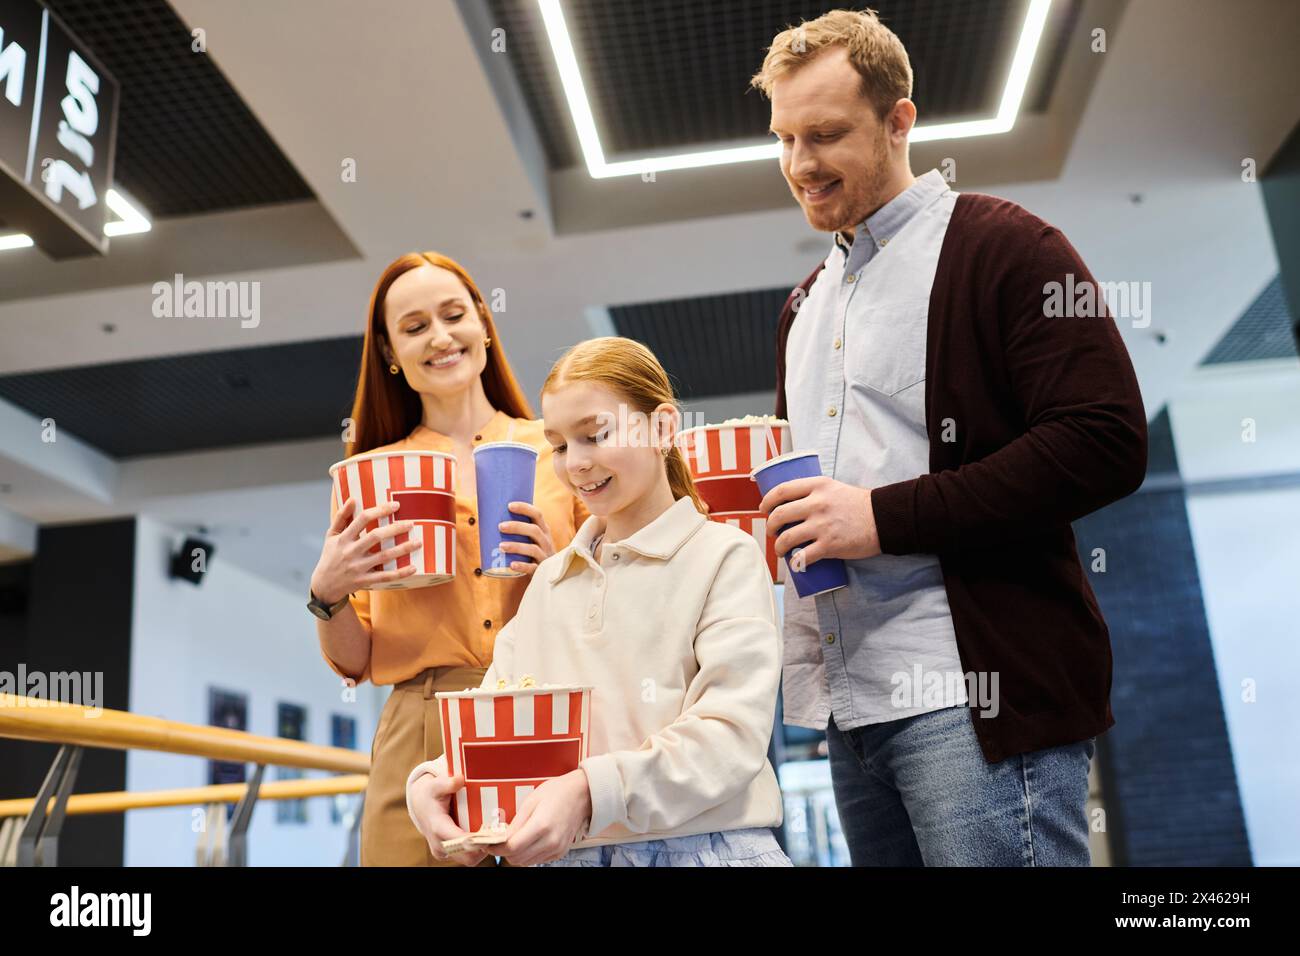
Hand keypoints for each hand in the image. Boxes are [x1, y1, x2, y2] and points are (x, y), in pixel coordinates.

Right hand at [310, 498, 422, 603]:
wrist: (324, 585)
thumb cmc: (330, 556)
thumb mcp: (331, 536)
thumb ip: (341, 517)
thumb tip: (353, 499)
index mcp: (344, 538)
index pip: (363, 519)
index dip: (380, 510)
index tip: (396, 505)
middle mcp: (351, 552)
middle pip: (375, 536)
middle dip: (395, 528)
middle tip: (411, 523)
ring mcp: (358, 567)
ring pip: (383, 557)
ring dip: (403, 549)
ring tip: (418, 542)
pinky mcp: (364, 581)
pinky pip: (385, 577)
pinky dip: (400, 573)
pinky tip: (414, 567)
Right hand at [407, 771, 490, 866]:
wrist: (420, 806)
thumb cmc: (431, 794)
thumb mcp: (437, 784)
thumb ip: (448, 783)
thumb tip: (460, 779)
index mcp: (438, 827)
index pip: (461, 841)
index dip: (479, 840)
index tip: (496, 834)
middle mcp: (439, 844)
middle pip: (468, 856)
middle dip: (485, 848)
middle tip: (500, 834)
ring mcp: (443, 852)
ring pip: (469, 859)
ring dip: (483, 850)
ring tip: (495, 835)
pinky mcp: (448, 854)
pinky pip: (466, 858)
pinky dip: (477, 851)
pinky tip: (486, 837)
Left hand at [495, 501, 556, 576]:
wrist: (546, 575)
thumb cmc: (531, 552)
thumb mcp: (530, 539)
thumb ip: (516, 530)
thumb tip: (487, 517)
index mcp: (543, 530)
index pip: (537, 514)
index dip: (525, 508)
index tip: (509, 505)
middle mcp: (546, 541)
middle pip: (534, 530)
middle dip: (517, 527)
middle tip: (500, 526)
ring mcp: (544, 556)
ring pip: (532, 549)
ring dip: (516, 546)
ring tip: (501, 546)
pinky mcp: (540, 570)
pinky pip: (532, 568)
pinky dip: (522, 566)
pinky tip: (511, 565)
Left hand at [498, 769, 591, 866]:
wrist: (581, 794)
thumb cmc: (556, 793)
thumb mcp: (530, 802)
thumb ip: (515, 824)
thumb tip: (499, 839)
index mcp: (542, 825)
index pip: (511, 848)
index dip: (495, 848)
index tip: (487, 844)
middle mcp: (551, 841)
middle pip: (516, 859)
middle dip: (504, 852)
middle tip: (498, 841)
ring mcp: (557, 849)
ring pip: (525, 863)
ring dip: (516, 855)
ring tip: (514, 839)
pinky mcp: (560, 852)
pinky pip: (537, 860)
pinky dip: (528, 855)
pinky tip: (529, 841)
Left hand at [757, 476, 880, 565]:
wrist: (883, 519)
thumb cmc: (858, 504)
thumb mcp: (834, 488)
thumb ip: (815, 493)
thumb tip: (793, 503)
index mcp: (817, 486)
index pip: (781, 490)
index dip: (767, 501)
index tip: (764, 509)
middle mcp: (817, 504)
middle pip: (779, 515)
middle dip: (770, 526)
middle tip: (772, 532)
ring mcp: (822, 525)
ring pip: (786, 538)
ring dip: (778, 547)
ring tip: (780, 550)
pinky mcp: (830, 545)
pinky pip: (803, 556)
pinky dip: (795, 562)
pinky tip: (794, 563)